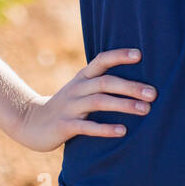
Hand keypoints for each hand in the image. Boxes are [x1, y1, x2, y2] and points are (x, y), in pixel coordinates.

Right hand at [13, 48, 155, 152]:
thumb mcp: (81, 89)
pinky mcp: (65, 126)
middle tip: (154, 93)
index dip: (119, 55)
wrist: (30, 122)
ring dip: (123, 105)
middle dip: (131, 87)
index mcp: (82, 77)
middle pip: (105, 82)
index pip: (101, 60)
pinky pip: (87, 126)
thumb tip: (137, 81)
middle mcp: (77, 88)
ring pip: (99, 102)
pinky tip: (122, 131)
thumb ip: (101, 83)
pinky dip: (105, 128)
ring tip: (145, 110)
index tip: (140, 54)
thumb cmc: (66, 105)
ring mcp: (70, 107)